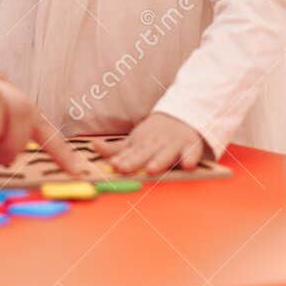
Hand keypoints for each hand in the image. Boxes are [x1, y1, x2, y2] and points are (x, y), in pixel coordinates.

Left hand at [92, 112, 207, 174]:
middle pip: (145, 153)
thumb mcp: (134, 141)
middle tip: (124, 168)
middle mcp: (156, 143)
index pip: (130, 152)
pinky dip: (191, 158)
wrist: (182, 117)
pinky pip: (192, 153)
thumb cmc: (154, 136)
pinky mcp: (191, 146)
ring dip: (159, 161)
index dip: (123, 159)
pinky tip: (189, 166)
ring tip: (151, 169)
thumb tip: (94, 145)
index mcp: (141, 143)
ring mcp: (174, 144)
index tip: (114, 165)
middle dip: (135, 160)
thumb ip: (115, 149)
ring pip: (166, 154)